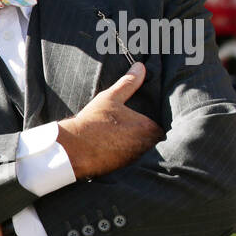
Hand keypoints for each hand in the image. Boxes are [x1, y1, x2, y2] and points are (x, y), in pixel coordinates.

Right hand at [56, 62, 163, 179]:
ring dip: (134, 144)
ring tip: (121, 136)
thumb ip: (128, 83)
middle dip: (145, 134)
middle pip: (153, 139)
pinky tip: (112, 147)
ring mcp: (134, 159)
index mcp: (148, 127)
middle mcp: (145, 146)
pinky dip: (123, 154)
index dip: (154, 122)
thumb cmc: (93, 122)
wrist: (73, 149)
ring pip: (141, 150)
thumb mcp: (110, 98)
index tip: (146, 118)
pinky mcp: (123, 169)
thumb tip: (140, 67)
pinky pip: (129, 159)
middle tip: (132, 126)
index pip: (162, 126)